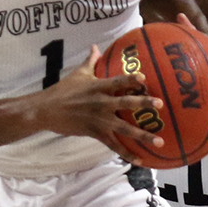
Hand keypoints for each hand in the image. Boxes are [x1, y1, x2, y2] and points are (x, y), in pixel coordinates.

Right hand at [32, 47, 166, 165]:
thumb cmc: (62, 90)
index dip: (132, 79)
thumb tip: (96, 46)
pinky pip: (114, 145)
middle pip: (126, 103)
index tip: (145, 79)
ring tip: (159, 140)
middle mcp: (102, 103)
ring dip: (143, 135)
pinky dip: (127, 153)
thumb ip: (90, 61)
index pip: (118, 81)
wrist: (46, 110)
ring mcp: (99, 119)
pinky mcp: (95, 133)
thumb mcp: (78, 74)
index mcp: (99, 86)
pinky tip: (140, 160)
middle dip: (144, 103)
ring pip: (125, 128)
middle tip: (160, 104)